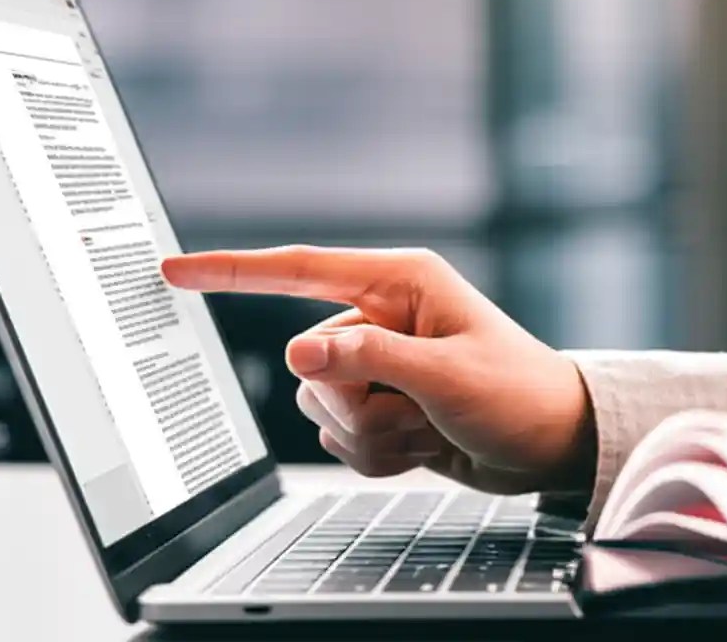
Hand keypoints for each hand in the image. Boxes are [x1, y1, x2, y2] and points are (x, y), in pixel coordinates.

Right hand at [162, 245, 595, 494]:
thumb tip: (298, 351)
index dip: (233, 272)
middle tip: (419, 410)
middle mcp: (381, 319)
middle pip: (308, 363)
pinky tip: (426, 446)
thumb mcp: (446, 375)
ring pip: (319, 407)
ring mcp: (378, 366)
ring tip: (429, 428)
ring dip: (373, 435)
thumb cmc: (519, 395)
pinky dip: (379, 456)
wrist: (551, 446)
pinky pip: (339, 440)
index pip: (299, 270)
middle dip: (358, 403)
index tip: (175, 272)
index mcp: (400, 284)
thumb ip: (369, 359)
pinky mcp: (379, 407)